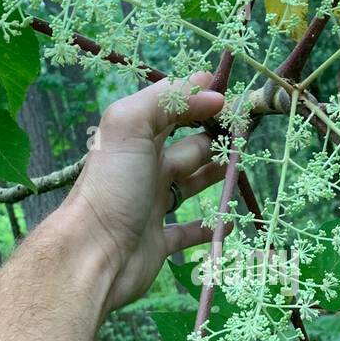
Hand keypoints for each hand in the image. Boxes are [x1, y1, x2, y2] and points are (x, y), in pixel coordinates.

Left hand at [65, 73, 226, 311]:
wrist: (93, 252)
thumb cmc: (113, 185)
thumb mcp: (131, 125)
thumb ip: (167, 99)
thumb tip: (208, 88)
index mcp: (135, 138)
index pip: (171, 109)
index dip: (199, 101)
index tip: (231, 100)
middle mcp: (143, 168)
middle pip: (187, 146)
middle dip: (214, 139)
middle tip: (246, 136)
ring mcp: (151, 205)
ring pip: (190, 184)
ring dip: (216, 175)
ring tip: (242, 169)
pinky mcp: (158, 241)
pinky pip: (189, 231)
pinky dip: (209, 226)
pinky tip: (229, 221)